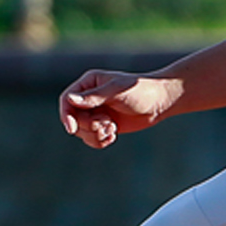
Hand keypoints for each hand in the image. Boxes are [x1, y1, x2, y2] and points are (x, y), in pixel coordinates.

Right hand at [59, 69, 181, 147]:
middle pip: (74, 119)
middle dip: (88, 126)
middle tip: (108, 125)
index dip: (66, 115)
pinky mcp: (104, 125)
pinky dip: (100, 141)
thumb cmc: (140, 90)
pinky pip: (93, 139)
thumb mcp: (116, 92)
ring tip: (112, 129)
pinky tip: (114, 135)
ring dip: (95, 135)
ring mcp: (96, 113)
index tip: (71, 129)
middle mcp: (89, 98)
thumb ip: (94, 97)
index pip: (67, 100)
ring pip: (82, 131)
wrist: (160, 102)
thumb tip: (70, 100)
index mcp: (89, 84)